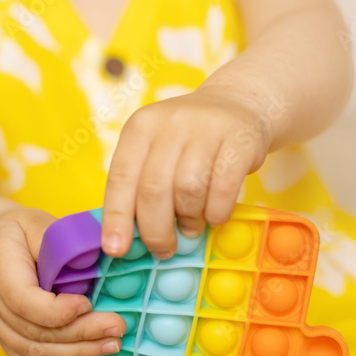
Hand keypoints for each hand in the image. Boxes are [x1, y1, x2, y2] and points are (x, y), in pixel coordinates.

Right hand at [0, 207, 126, 355]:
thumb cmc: (24, 230)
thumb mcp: (42, 222)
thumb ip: (66, 245)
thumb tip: (105, 262)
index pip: (23, 299)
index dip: (59, 311)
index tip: (89, 304)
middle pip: (32, 331)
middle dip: (80, 335)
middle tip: (116, 328)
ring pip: (31, 352)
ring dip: (75, 354)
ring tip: (111, 345)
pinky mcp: (2, 337)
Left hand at [101, 88, 270, 258]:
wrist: (238, 106)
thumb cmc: (189, 143)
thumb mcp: (157, 151)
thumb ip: (140, 187)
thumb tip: (127, 240)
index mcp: (140, 128)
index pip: (120, 177)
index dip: (117, 217)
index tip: (116, 249)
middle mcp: (170, 123)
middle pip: (154, 189)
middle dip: (156, 230)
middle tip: (163, 249)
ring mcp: (206, 129)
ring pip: (188, 190)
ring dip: (189, 220)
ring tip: (191, 226)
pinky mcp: (239, 141)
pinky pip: (222, 190)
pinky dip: (216, 213)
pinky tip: (214, 215)